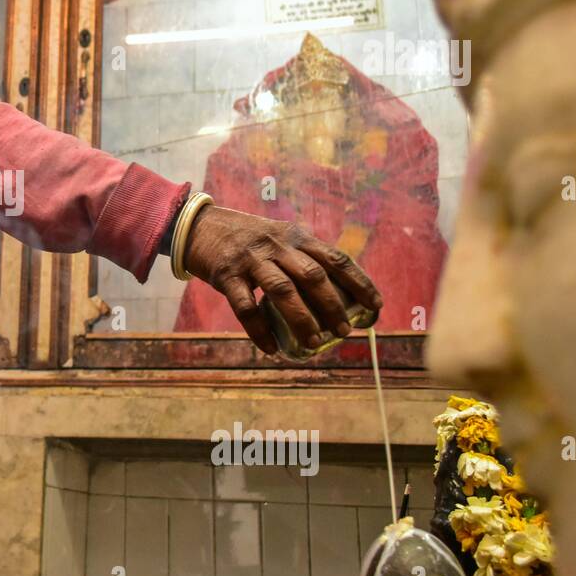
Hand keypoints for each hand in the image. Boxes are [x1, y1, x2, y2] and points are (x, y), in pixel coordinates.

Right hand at [183, 204, 382, 354]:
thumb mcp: (278, 236)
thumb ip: (303, 254)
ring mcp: (251, 259)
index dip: (359, 282)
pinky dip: (260, 332)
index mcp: (295, 236)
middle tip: (345, 331)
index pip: (336, 258)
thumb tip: (336, 287)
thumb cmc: (245, 237)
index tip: (377, 305)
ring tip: (315, 343)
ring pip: (283, 291)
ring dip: (302, 319)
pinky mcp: (226, 275)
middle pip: (313, 275)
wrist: (199, 226)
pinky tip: (271, 350)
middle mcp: (277, 245)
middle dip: (333, 305)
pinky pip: (246, 308)